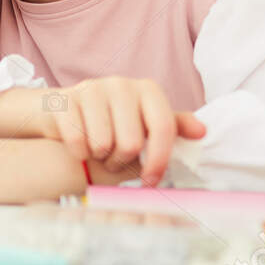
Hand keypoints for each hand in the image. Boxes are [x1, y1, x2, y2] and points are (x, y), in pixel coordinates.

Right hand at [37, 78, 205, 186]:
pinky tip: (78, 146)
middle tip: (113, 159)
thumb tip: (202, 131)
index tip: (151, 181)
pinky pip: (78, 141)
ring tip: (96, 150)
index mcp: (148, 90)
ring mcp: (92, 88)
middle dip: (121, 162)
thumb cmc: (110, 122)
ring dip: (99, 158)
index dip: (159, 160)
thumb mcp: (144, 123)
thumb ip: (172, 127)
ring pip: (103, 144)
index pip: (164, 128)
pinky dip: (78, 153)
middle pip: (132, 143)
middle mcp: (121, 83)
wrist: (61, 111)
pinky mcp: (65, 100)